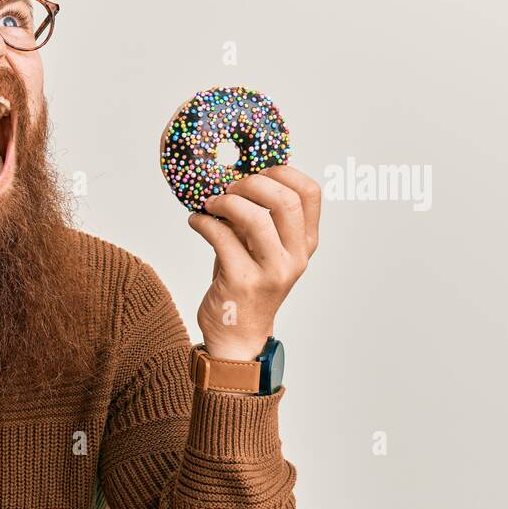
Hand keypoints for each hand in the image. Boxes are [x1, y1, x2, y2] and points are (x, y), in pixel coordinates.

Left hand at [186, 165, 320, 360]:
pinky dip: (204, 223)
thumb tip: (236, 181)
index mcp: (305, 245)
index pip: (311, 194)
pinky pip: (222, 238)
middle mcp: (295, 257)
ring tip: (210, 204)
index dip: (283, 172)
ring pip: (255, 219)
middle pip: (285, 201)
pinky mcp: (242, 281)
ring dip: (227, 203)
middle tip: (229, 187)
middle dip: (252, 183)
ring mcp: (271, 271)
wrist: (237, 335)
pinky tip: (196, 222)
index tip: (257, 173)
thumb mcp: (261, 250)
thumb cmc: (246, 285)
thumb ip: (259, 219)